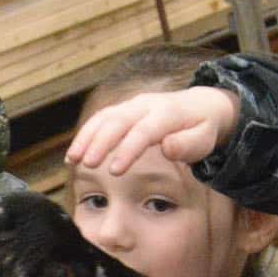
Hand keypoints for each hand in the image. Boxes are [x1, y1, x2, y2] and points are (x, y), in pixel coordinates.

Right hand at [65, 87, 241, 175]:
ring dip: (86, 137)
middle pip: (118, 120)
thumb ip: (188, 145)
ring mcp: (132, 104)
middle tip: (86, 164)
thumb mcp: (205, 139)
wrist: (201, 105)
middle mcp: (146, 104)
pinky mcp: (123, 109)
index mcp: (167, 113)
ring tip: (72, 160)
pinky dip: (86, 134)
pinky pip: (101, 118)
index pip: (144, 131)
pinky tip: (75, 154)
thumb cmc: (203, 129)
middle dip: (100, 142)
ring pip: (105, 117)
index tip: (114, 172)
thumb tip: (166, 148)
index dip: (127, 150)